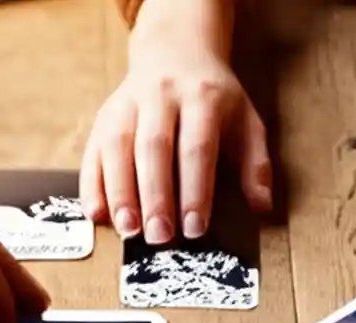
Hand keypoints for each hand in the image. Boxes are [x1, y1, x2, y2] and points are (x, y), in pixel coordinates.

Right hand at [79, 44, 270, 243]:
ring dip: (120, 193)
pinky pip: (93, 152)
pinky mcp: (103, 118)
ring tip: (128, 230)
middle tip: (159, 237)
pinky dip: (92, 185)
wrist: (175, 52)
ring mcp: (126, 106)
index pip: (197, 147)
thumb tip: (263, 207)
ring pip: (118, 149)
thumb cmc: (214, 100)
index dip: (195, 189)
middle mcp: (160, 97)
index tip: (195, 228)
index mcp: (202, 98)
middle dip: (155, 196)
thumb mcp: (246, 121)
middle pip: (154, 148)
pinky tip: (97, 214)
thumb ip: (256, 164)